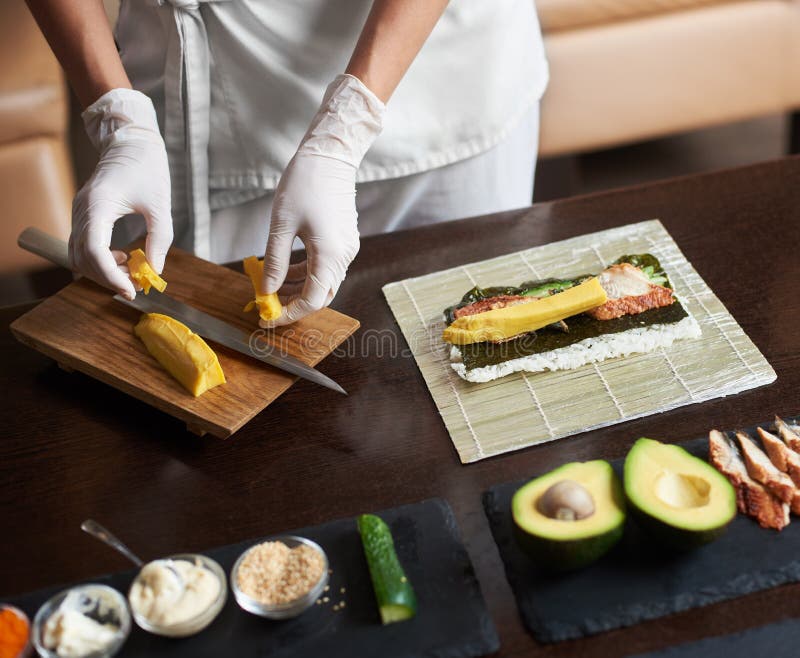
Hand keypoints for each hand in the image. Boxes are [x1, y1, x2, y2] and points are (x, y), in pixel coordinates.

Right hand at [70, 89, 172, 298]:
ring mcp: (79, 212)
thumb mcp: (160, 205)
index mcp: (98, 205)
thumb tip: (155, 271)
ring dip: (102, 270)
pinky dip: (99, 259)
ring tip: (131, 272)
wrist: (132, 142)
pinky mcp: (84, 214)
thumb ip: (160, 239)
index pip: (94, 252)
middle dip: (107, 277)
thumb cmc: (148, 168)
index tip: (131, 291)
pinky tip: (122, 258)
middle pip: (82, 258)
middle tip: (135, 286)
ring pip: (78, 255)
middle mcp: (82, 210)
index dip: (110, 276)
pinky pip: (83, 245)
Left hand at [261, 74, 384, 326]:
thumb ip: (275, 262)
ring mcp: (347, 248)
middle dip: (294, 304)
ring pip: (323, 282)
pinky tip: (284, 271)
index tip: (268, 317)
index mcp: (330, 255)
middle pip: (321, 295)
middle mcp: (344, 256)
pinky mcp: (344, 240)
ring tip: (270, 287)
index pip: (313, 300)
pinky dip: (306, 274)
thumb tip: (267, 290)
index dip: (290, 314)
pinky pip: (325, 267)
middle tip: (267, 305)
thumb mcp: (281, 225)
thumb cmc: (304, 184)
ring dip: (298, 289)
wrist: (330, 155)